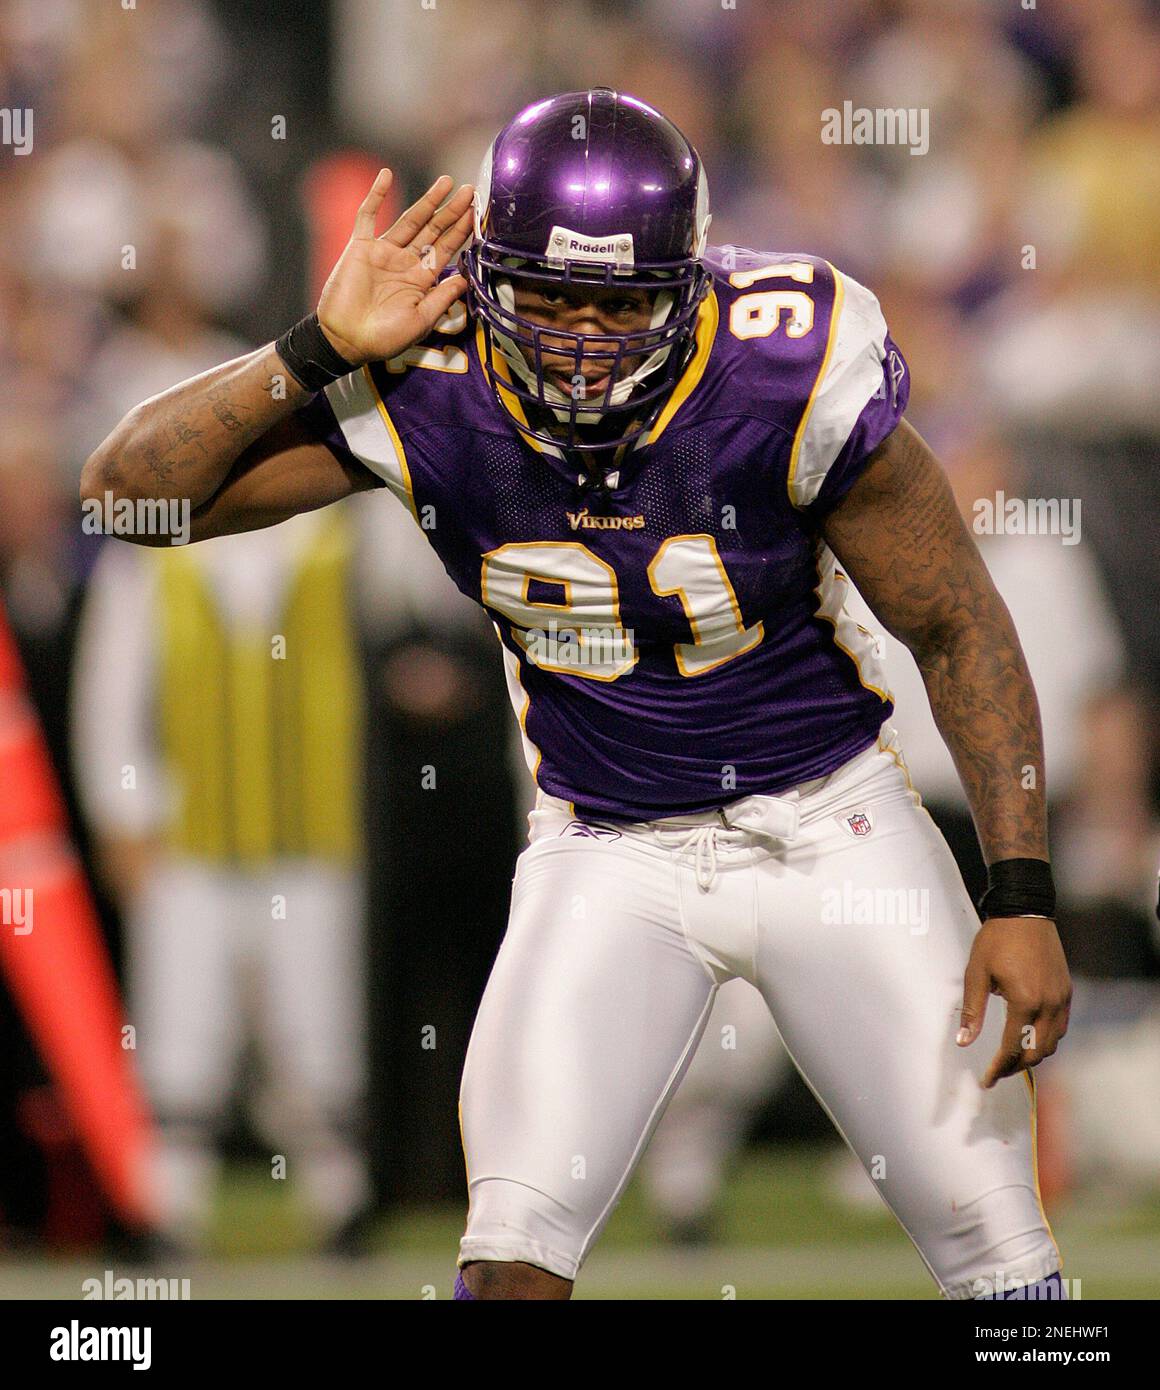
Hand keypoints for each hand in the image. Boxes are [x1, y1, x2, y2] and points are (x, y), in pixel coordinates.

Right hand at [316, 169, 473, 366]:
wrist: (347, 340)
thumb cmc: (384, 338)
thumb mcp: (421, 320)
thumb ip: (442, 297)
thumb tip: (465, 278)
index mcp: (420, 280)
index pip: (446, 250)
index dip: (461, 232)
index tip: (477, 213)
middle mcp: (405, 262)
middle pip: (433, 230)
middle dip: (451, 212)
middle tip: (469, 191)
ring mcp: (383, 252)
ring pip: (409, 219)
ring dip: (427, 201)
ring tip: (446, 183)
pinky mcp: (360, 247)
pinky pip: (367, 216)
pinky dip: (376, 195)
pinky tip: (386, 175)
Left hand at [957, 916, 1070, 1087]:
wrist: (1025, 911)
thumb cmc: (996, 939)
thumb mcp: (976, 973)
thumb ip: (973, 1010)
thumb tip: (964, 1041)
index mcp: (1025, 1001)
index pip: (1012, 1047)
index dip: (999, 1068)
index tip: (987, 1080)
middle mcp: (1049, 1005)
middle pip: (1037, 1052)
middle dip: (1017, 1067)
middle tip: (998, 1072)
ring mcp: (1062, 999)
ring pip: (1053, 1043)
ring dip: (1033, 1055)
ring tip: (1012, 1058)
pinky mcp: (1067, 991)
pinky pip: (1061, 1027)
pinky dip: (1047, 1039)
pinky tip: (1030, 1037)